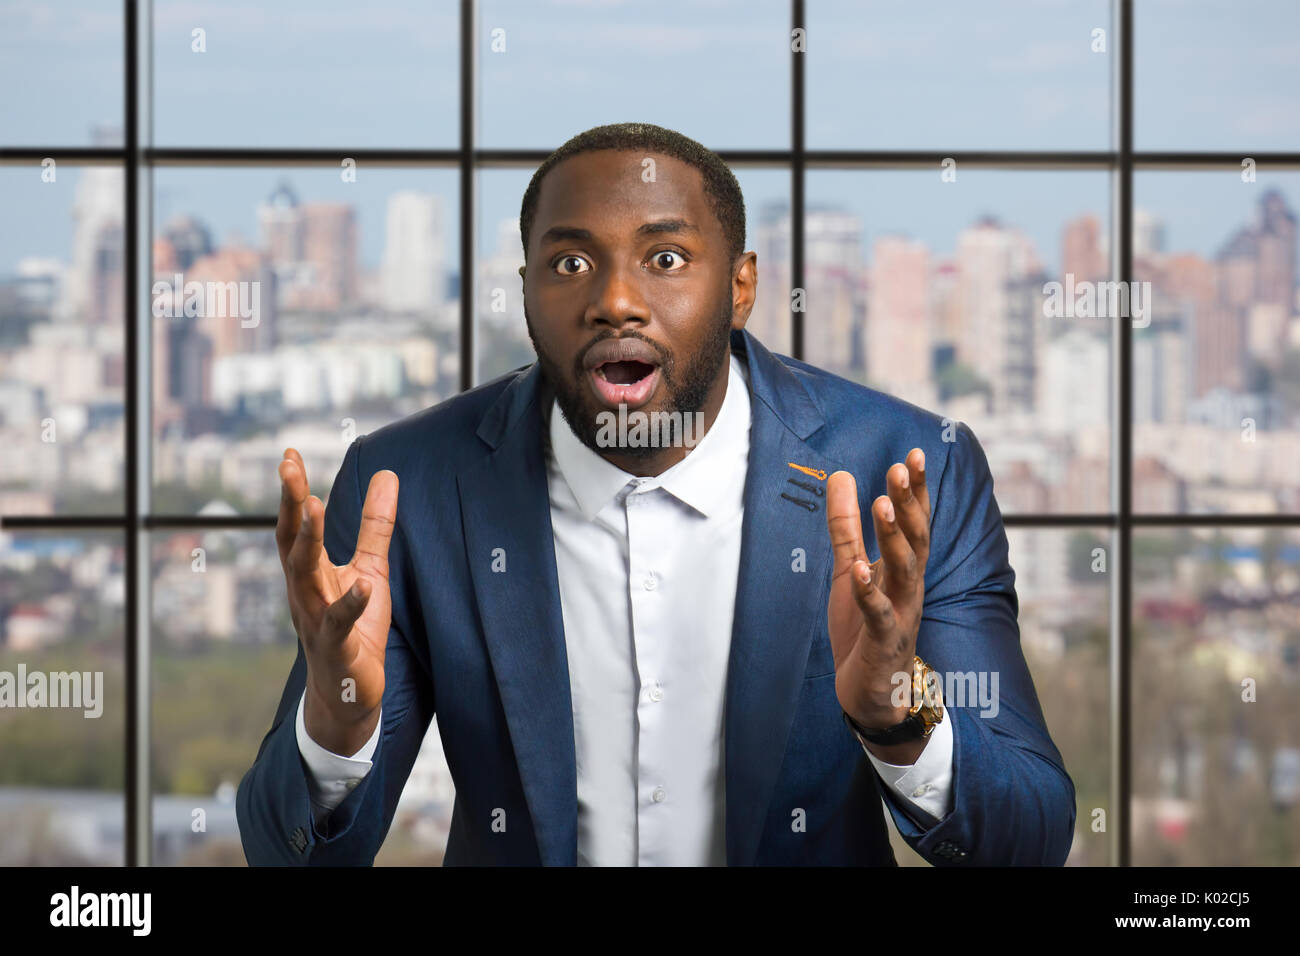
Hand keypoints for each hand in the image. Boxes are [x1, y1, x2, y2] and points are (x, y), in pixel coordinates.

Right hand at [276, 447, 398, 755]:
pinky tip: (364, 586)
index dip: (292, 492)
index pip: (295, 526)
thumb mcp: (370, 569)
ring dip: (310, 543)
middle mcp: (304, 593)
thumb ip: (376, 526)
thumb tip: (388, 475)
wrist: (348, 694)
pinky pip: (340, 625)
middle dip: (290, 505)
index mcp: (308, 573)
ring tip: (317, 507)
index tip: (288, 454)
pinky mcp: (338, 649)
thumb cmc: (355, 629)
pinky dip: (351, 605)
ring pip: (305, 579)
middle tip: (289, 468)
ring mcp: (317, 621)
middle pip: (292, 544)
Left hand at [825, 449, 931, 754]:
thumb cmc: (865, 627)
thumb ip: (846, 526)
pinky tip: (860, 570)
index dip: (916, 490)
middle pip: (916, 539)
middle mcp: (909, 586)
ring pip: (905, 570)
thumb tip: (841, 476)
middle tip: (899, 469)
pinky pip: (880, 613)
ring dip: (894, 538)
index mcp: (903, 568)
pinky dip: (870, 592)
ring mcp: (901, 612)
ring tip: (882, 505)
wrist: (871, 692)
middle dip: (909, 504)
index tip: (913, 454)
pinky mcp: (884, 640)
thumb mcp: (850, 568)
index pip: (914, 521)